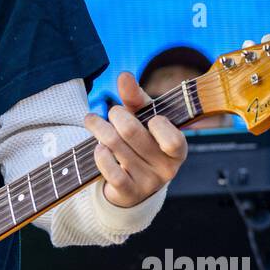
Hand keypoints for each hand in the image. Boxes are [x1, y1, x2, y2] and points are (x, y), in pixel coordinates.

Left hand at [81, 70, 187, 208]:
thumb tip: (124, 76)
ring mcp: (148, 183)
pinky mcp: (129, 193)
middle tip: (111, 112)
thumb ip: (135, 97)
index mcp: (178, 149)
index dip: (156, 124)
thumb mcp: (143, 119)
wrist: (134, 184)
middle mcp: (167, 169)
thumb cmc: (142, 142)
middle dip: (116, 115)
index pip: (172, 139)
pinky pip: (111, 171)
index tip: (146, 117)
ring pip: (115, 146)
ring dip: (99, 128)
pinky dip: (100, 155)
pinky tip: (97, 147)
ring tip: (92, 120)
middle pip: (131, 132)